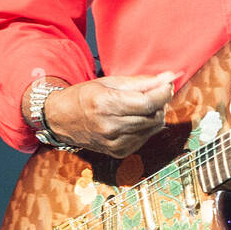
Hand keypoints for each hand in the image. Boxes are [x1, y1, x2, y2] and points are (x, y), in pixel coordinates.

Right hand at [36, 72, 181, 157]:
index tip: (168, 84)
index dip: (163, 93)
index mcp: (105, 105)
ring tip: (143, 104)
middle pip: (153, 115)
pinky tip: (135, 118)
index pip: (147, 102)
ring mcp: (115, 143)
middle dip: (160, 102)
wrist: (62, 120)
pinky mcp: (119, 152)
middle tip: (156, 91)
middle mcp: (110, 127)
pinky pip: (146, 137)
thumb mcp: (109, 82)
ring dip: (155, 114)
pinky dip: (147, 126)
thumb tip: (168, 77)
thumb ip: (140, 82)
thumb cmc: (84, 97)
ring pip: (153, 127)